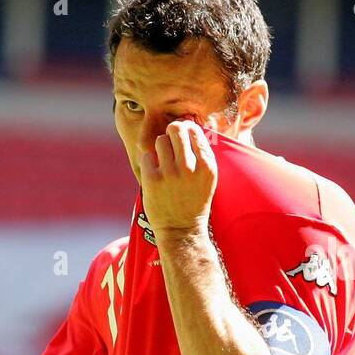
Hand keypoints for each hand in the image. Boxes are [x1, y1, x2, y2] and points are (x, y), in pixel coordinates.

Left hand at [138, 120, 216, 236]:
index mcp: (207, 165)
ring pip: (160, 140)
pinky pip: (147, 156)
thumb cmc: (194, 201)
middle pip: (176, 129)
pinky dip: (149, 161)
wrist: (181, 230)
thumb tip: (188, 125)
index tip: (182, 134)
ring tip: (163, 159)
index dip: (186, 128)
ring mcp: (170, 173)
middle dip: (172, 131)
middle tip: (170, 139)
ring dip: (160, 146)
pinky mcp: (152, 180)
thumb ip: (201, 153)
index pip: (195, 131)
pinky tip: (155, 172)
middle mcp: (190, 167)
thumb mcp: (207, 178)